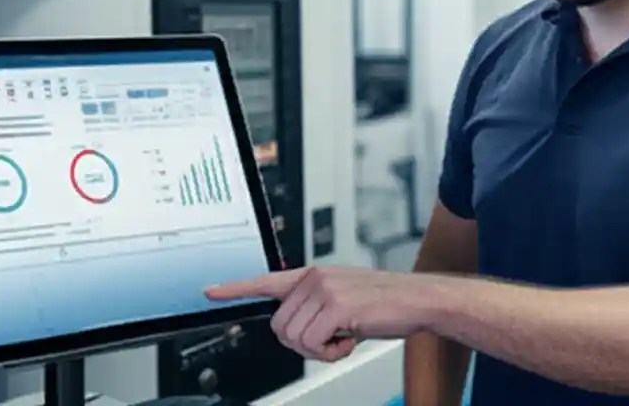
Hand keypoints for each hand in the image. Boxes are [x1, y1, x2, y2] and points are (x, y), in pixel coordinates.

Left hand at [204, 265, 440, 361]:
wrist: (418, 300)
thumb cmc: (386, 304)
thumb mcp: (344, 299)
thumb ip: (317, 307)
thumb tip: (296, 329)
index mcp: (313, 275)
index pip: (266, 280)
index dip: (235, 288)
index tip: (210, 291)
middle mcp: (314, 278)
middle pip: (279, 327)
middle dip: (302, 343)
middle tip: (332, 338)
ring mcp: (324, 290)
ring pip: (294, 338)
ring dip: (321, 349)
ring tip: (346, 335)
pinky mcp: (337, 306)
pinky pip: (313, 344)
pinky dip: (332, 352)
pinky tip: (351, 338)